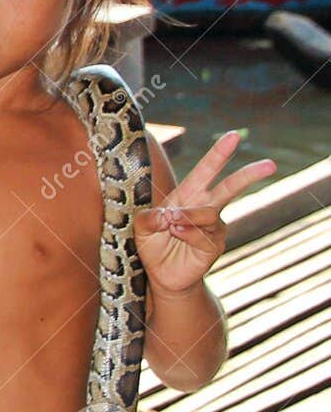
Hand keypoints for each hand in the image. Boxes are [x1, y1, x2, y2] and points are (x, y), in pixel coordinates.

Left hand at [137, 129, 275, 296]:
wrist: (163, 276)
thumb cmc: (154, 246)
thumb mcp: (141, 229)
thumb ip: (148, 218)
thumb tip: (167, 215)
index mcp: (188, 196)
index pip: (206, 171)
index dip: (219, 153)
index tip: (234, 136)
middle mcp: (205, 208)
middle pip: (230, 188)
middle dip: (249, 175)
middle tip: (270, 165)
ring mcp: (213, 227)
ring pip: (209, 213)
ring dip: (189, 215)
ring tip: (172, 222)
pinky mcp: (214, 245)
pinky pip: (204, 234)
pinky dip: (187, 232)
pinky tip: (177, 234)